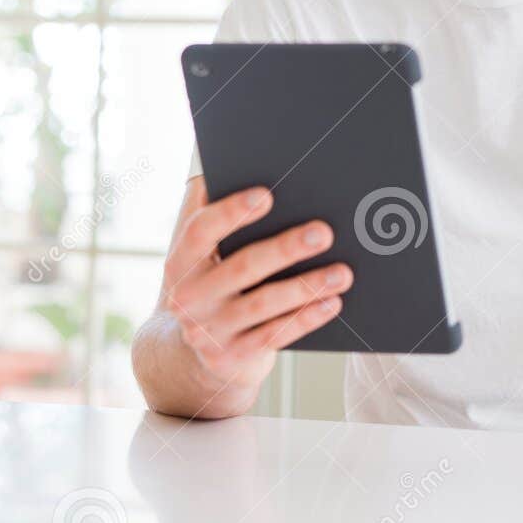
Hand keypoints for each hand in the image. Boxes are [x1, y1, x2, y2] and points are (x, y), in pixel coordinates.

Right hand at [159, 179, 352, 403]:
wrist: (192, 355)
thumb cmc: (209, 282)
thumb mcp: (199, 252)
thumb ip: (208, 210)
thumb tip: (235, 164)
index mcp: (180, 261)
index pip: (200, 231)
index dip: (232, 212)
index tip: (268, 195)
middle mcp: (188, 297)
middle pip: (241, 267)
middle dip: (286, 248)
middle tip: (325, 232)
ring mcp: (209, 331)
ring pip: (263, 305)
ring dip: (306, 286)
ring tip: (343, 271)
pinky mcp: (232, 357)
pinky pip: (275, 336)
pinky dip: (306, 318)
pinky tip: (333, 302)